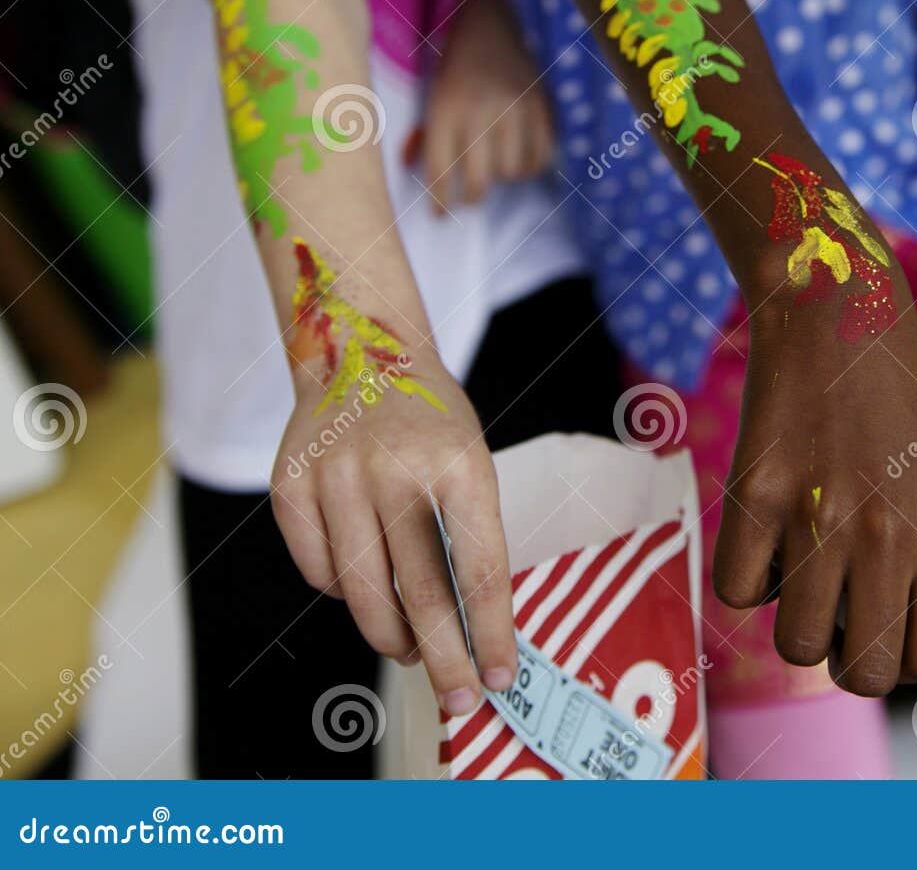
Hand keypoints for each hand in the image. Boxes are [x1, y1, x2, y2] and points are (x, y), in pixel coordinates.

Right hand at [269, 351, 516, 715]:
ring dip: (392, 638)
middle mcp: (394, 469)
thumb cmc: (431, 420)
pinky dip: (343, 594)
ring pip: (361, 595)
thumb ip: (468, 532)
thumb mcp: (472, 458)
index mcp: (459, 462)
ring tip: (413, 650)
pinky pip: (318, 571)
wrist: (358, 347)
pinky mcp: (288, 486)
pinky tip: (365, 590)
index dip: (490, 632)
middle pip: (419, 594)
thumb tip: (469, 628)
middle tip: (458, 698)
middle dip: (444, 659)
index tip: (500, 676)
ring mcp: (335, 477)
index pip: (480, 568)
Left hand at [418, 0, 553, 212]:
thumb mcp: (431, 93)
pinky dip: (530, 167)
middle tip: (469, 197)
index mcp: (446, 106)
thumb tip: (415, 171)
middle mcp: (481, 110)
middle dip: (472, 197)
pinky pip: (541, 156)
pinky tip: (520, 163)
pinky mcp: (541, 106)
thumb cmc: (454, 63)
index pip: (441, 169)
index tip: (439, 214)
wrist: (491, 19)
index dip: (440, 199)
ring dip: (502, 178)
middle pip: (479, 179)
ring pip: (511, 171)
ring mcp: (515, 108)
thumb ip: (426, 133)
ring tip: (495, 170)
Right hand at [712, 293, 916, 697]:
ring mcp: (822, 515)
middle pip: (865, 674)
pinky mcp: (760, 492)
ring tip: (803, 573)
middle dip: (847, 660)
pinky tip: (768, 538)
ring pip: (795, 646)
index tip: (882, 629)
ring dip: (794, 623)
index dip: (900, 660)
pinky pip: (738, 591)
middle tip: (838, 616)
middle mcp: (890, 535)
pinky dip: (748, 578)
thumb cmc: (910, 399)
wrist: (841, 315)